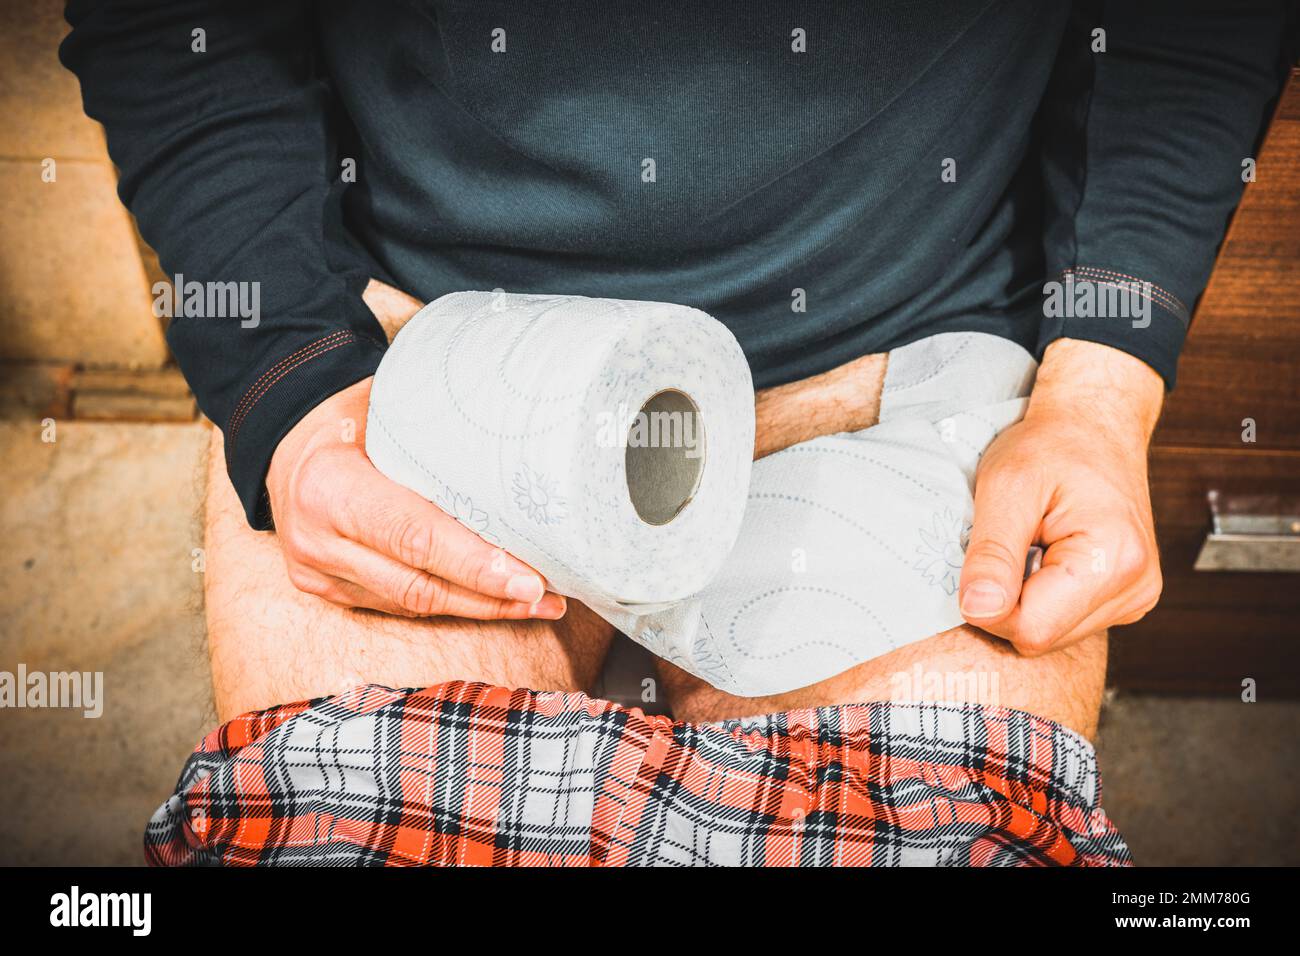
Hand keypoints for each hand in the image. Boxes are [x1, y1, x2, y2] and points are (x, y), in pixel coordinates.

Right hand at [265, 376, 566, 619]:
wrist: (287, 439)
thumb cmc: (353, 417)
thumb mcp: (392, 411)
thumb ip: (443, 442)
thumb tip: (530, 462)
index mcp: (330, 487)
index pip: (415, 537)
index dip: (476, 565)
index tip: (529, 579)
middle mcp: (317, 540)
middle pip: (418, 584)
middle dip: (489, 597)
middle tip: (547, 598)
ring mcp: (318, 572)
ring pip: (412, 604)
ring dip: (478, 607)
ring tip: (535, 603)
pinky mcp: (327, 591)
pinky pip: (399, 604)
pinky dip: (448, 602)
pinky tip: (491, 599)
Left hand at [958, 338, 1164, 654]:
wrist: (1093, 425)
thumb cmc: (1052, 445)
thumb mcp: (1006, 486)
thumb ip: (992, 553)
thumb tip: (977, 610)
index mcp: (1113, 561)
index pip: (1030, 629)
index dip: (990, 604)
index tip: (984, 557)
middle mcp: (1135, 589)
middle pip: (1040, 637)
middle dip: (1006, 600)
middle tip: (1010, 542)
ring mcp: (1134, 597)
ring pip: (1049, 634)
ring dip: (1023, 597)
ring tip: (1030, 543)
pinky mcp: (1122, 598)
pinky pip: (1062, 620)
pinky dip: (1039, 594)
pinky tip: (1043, 554)